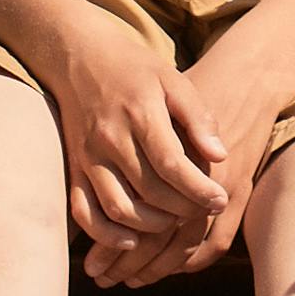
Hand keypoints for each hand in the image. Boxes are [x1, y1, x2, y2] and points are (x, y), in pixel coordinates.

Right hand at [34, 4, 238, 277]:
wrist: (80, 56)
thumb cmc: (134, 69)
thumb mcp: (173, 79)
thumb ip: (197, 117)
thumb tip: (220, 156)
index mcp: (140, 114)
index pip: (172, 165)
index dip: (199, 189)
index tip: (220, 200)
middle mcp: (111, 139)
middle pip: (150, 191)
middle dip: (182, 210)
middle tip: (203, 212)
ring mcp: (89, 157)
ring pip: (119, 208)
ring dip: (150, 226)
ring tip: (174, 221)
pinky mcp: (74, 169)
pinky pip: (84, 212)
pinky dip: (106, 233)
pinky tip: (132, 239)